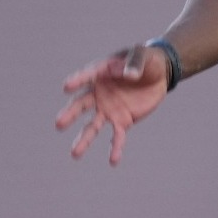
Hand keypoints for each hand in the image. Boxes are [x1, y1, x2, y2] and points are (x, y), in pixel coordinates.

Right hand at [55, 45, 169, 164]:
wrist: (158, 74)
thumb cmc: (145, 60)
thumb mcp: (141, 56)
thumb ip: (134, 64)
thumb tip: (130, 74)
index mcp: (100, 73)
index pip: (86, 76)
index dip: (77, 80)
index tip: (66, 86)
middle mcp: (98, 93)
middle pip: (81, 105)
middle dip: (70, 114)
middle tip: (59, 124)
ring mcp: (108, 109)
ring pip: (93, 126)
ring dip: (84, 139)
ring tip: (75, 154)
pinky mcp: (122, 121)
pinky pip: (117, 136)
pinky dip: (115, 148)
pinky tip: (113, 161)